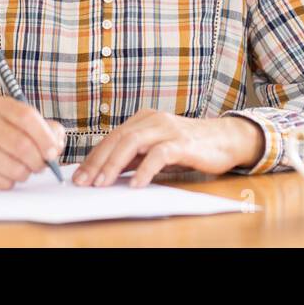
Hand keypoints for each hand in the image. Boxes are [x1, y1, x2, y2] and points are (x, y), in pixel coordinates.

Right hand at [0, 97, 66, 188]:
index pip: (27, 117)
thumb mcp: (15, 122)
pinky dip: (10, 182)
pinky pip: (1, 182)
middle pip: (22, 146)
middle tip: (40, 166)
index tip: (53, 152)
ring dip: (25, 174)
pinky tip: (4, 174)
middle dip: (38, 161)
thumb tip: (57, 144)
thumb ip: (44, 128)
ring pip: (14, 168)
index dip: (45, 137)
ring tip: (22, 170)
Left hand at [74, 110, 263, 187]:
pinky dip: (145, 170)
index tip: (79, 176)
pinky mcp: (183, 143)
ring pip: (133, 142)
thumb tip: (105, 172)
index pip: (112, 137)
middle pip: (118, 138)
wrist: (224, 139)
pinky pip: (159, 154)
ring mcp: (168, 129)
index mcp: (143, 119)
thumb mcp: (156, 149)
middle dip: (98, 161)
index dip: (93, 156)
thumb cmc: (188, 146)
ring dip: (114, 164)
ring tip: (102, 183)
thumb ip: (134, 156)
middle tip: (83, 182)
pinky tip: (135, 185)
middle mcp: (153, 120)